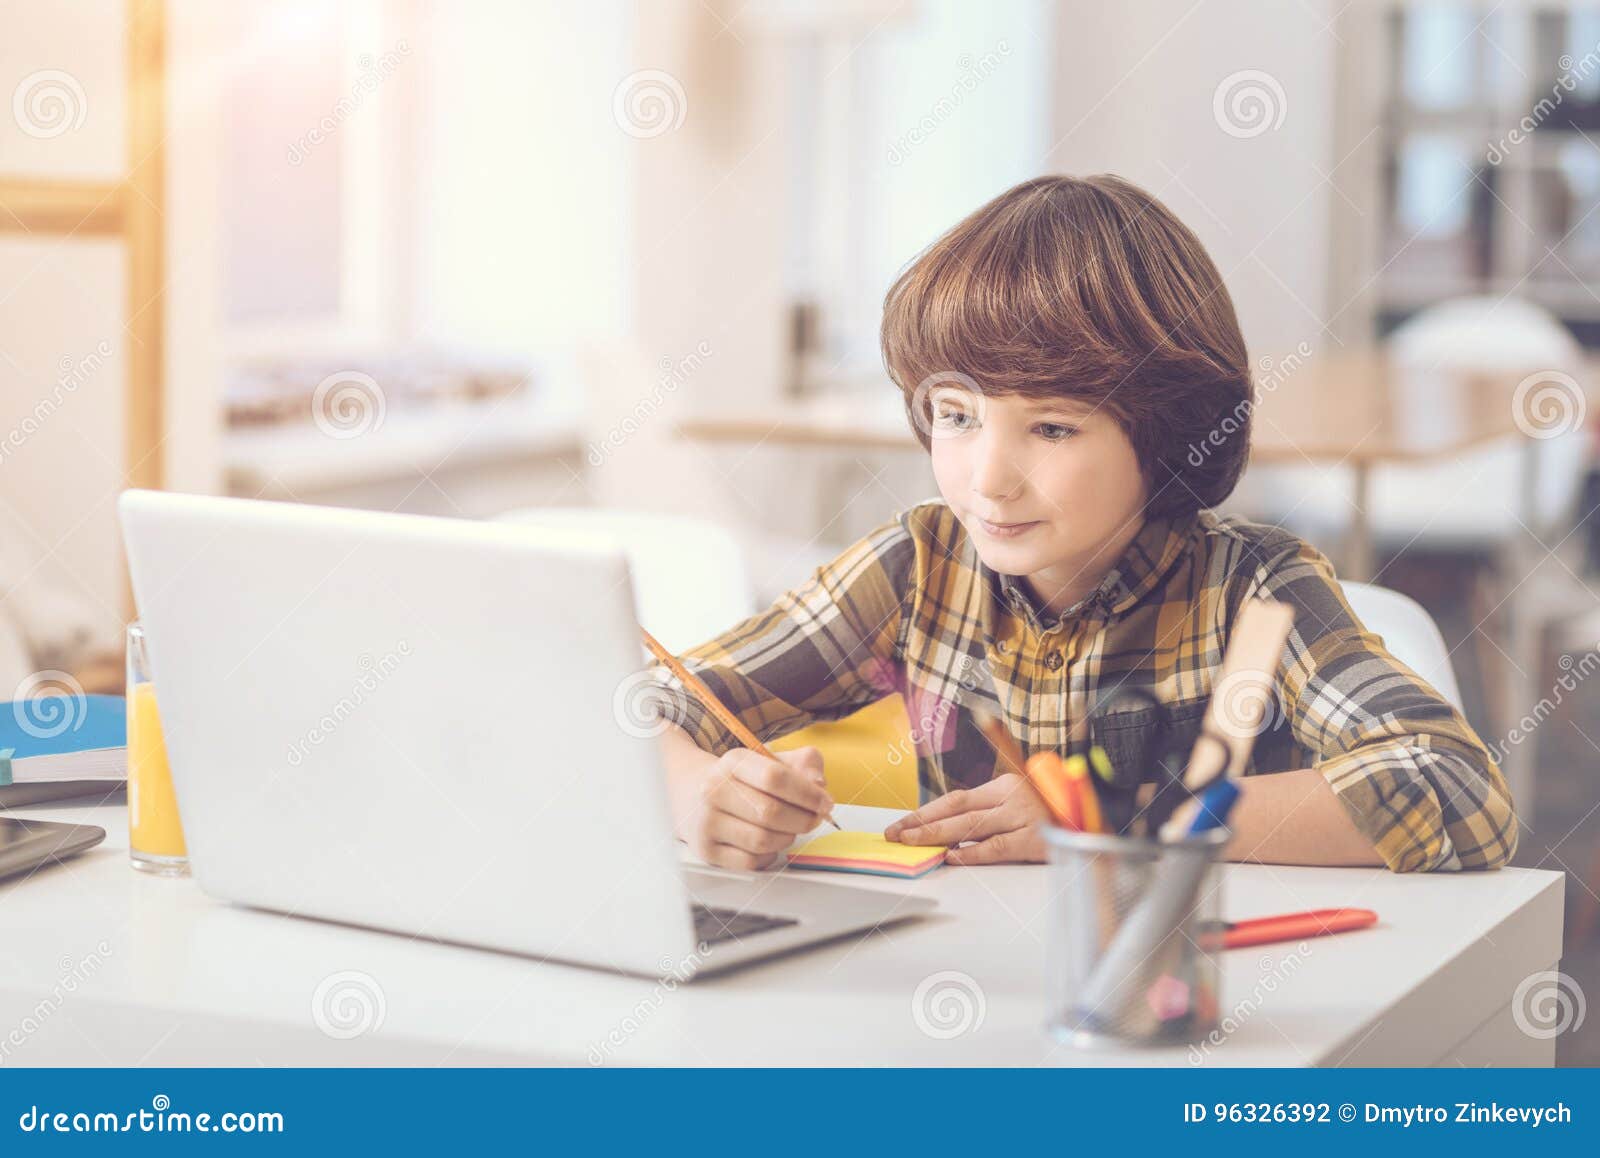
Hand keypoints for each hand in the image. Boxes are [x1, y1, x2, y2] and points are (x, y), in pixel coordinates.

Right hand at [676, 745, 832, 871]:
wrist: (692, 794)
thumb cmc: (742, 780)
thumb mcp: (770, 761)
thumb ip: (803, 764)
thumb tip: (820, 785)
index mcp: (732, 762)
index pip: (774, 777)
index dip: (807, 793)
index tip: (826, 803)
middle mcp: (713, 790)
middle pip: (770, 812)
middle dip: (803, 819)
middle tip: (814, 819)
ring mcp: (707, 822)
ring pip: (763, 840)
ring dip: (787, 838)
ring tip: (789, 829)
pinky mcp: (707, 850)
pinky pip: (751, 861)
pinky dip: (770, 855)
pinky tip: (770, 843)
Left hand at [882, 773, 1050, 864]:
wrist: (1103, 817)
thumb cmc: (1057, 813)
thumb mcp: (1023, 801)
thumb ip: (993, 811)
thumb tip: (953, 834)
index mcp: (1006, 785)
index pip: (956, 798)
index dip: (926, 811)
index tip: (902, 823)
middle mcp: (1013, 797)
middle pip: (958, 810)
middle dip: (922, 823)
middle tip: (896, 835)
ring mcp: (1025, 817)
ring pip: (972, 827)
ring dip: (938, 836)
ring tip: (913, 843)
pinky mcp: (1038, 840)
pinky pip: (998, 847)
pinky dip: (973, 853)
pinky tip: (952, 857)